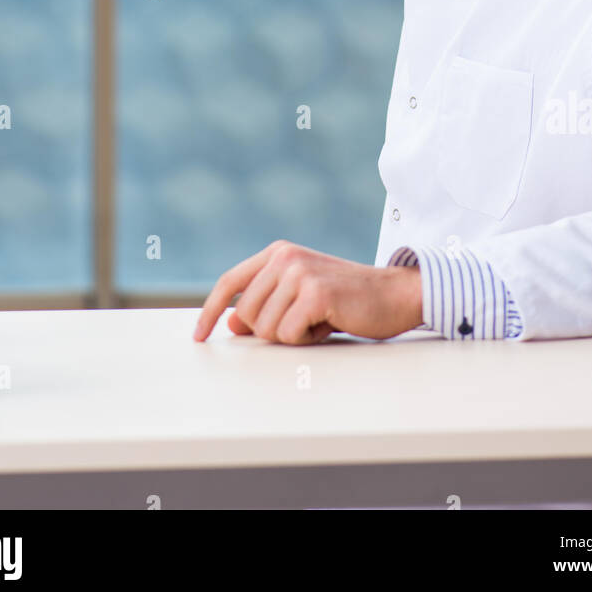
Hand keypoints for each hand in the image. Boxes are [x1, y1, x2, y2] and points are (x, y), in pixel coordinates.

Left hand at [193, 240, 422, 344]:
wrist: (393, 294)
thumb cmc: (346, 299)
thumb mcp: (299, 297)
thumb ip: (266, 305)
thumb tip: (232, 324)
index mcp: (277, 253)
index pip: (229, 282)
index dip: (210, 311)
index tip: (198, 337)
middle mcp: (284, 256)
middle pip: (246, 314)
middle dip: (270, 331)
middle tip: (303, 322)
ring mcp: (299, 271)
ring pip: (266, 328)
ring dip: (292, 335)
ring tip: (318, 320)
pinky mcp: (315, 292)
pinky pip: (289, 334)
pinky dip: (306, 339)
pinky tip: (328, 323)